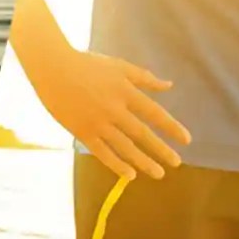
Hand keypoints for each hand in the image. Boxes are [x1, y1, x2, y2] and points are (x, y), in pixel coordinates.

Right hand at [27, 48, 190, 179]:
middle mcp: (114, 109)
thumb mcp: (118, 66)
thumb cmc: (87, 63)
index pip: (154, 113)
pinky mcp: (82, 132)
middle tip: (176, 162)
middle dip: (161, 150)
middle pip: (142, 134)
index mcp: (125, 91)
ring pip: (124, 147)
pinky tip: (130, 175)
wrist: (52, 68)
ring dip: (143, 162)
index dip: (172, 128)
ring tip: (158, 173)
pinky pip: (102, 152)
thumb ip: (144, 77)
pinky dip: (116, 164)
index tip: (186, 140)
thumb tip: (169, 85)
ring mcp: (97, 122)